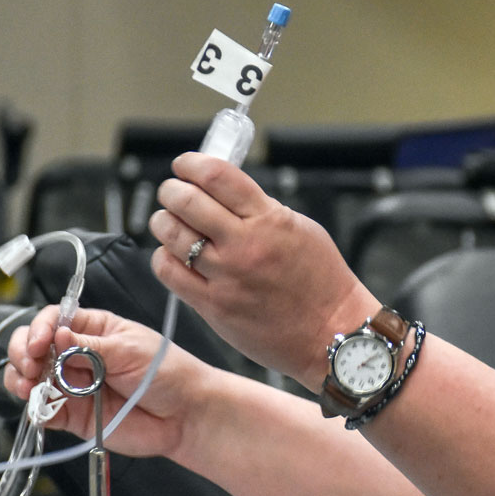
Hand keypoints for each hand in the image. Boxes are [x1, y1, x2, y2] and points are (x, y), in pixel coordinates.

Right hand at [3, 305, 211, 460]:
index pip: (53, 320)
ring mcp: (73, 385)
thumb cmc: (167, 373)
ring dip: (22, 380)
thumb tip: (56, 336)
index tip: (40, 344)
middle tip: (32, 366)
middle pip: (33, 347)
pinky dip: (35, 409)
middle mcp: (76, 355)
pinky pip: (44, 411)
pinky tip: (39, 407)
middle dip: (23, 353)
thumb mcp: (129, 350)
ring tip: (30, 386)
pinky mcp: (73, 415)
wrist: (185, 416)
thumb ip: (89, 347)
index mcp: (93, 329)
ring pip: (31, 378)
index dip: (39, 329)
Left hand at [148, 153, 378, 384]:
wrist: (331, 332)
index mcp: (268, 218)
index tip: (185, 165)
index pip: (216, 176)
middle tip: (172, 193)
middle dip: (171, 190)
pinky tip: (175, 256)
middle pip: (186, 201)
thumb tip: (222, 192)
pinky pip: (170, 272)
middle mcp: (244, 245)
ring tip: (169, 223)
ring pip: (171, 235)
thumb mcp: (300, 228)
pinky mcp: (213, 306)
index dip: (191, 163)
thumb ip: (260, 208)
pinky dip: (164, 258)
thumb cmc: (321, 281)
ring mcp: (226, 277)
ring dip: (163, 222)